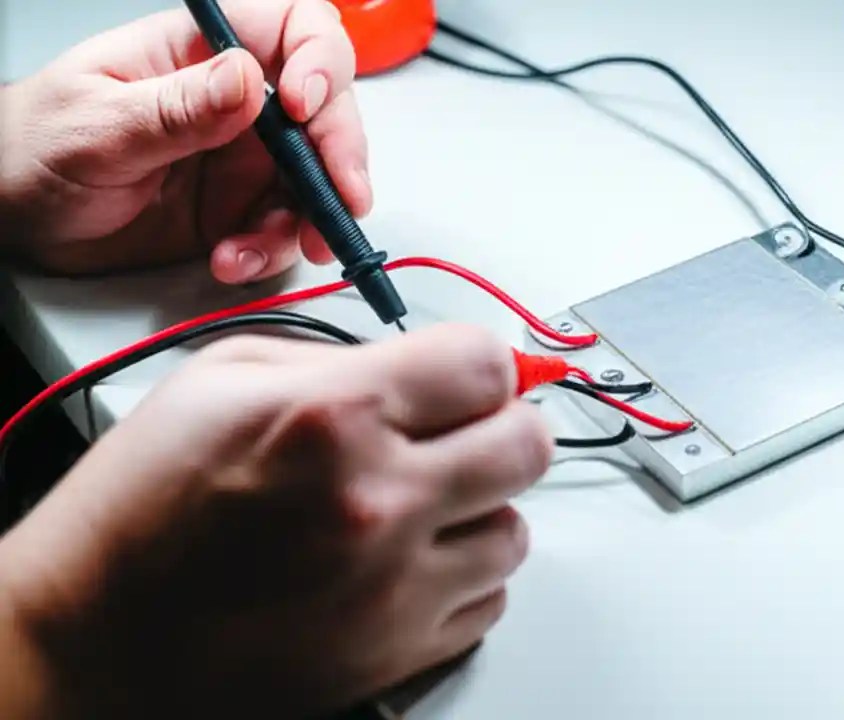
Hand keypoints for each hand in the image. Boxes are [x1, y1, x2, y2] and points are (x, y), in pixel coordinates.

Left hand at [0, 0, 368, 283]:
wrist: (11, 220)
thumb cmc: (31, 150)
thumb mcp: (97, 126)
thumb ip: (175, 108)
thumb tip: (245, 79)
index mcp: (199, 53)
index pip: (292, 29)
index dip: (318, 61)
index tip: (305, 107)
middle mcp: (233, 103)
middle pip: (325, 108)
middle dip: (341, 154)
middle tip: (342, 196)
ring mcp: (242, 159)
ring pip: (316, 178)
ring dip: (308, 217)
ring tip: (265, 246)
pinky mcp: (239, 210)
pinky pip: (284, 228)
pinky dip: (271, 251)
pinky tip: (233, 259)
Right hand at [0, 325, 552, 718]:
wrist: (93, 637)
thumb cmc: (141, 512)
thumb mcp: (220, 380)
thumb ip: (337, 359)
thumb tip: (420, 367)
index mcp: (333, 417)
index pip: (487, 363)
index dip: (480, 364)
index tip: (464, 378)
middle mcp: (378, 502)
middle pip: (528, 445)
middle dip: (502, 428)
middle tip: (463, 434)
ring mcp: (394, 587)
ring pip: (515, 531)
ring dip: (479, 510)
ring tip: (420, 508)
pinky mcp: (396, 652)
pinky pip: (488, 602)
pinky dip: (459, 579)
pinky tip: (405, 565)